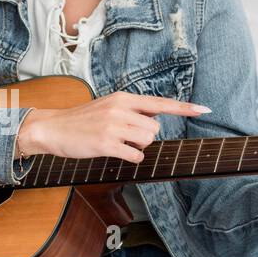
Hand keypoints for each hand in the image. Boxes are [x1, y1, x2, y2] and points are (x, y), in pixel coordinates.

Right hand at [18, 93, 211, 162]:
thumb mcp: (108, 106)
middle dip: (146, 137)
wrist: (52, 128)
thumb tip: (156, 118)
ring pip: (147, 141)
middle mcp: (120, 109)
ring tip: (119, 144)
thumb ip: (132, 109)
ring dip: (138, 148)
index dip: (184, 108)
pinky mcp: (106, 144)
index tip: (205, 109)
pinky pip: (135, 156)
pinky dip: (132, 158)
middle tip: (126, 138)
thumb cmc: (81, 120)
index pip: (160, 103)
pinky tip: (118, 154)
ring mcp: (113, 127)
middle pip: (155, 128)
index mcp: (123, 98)